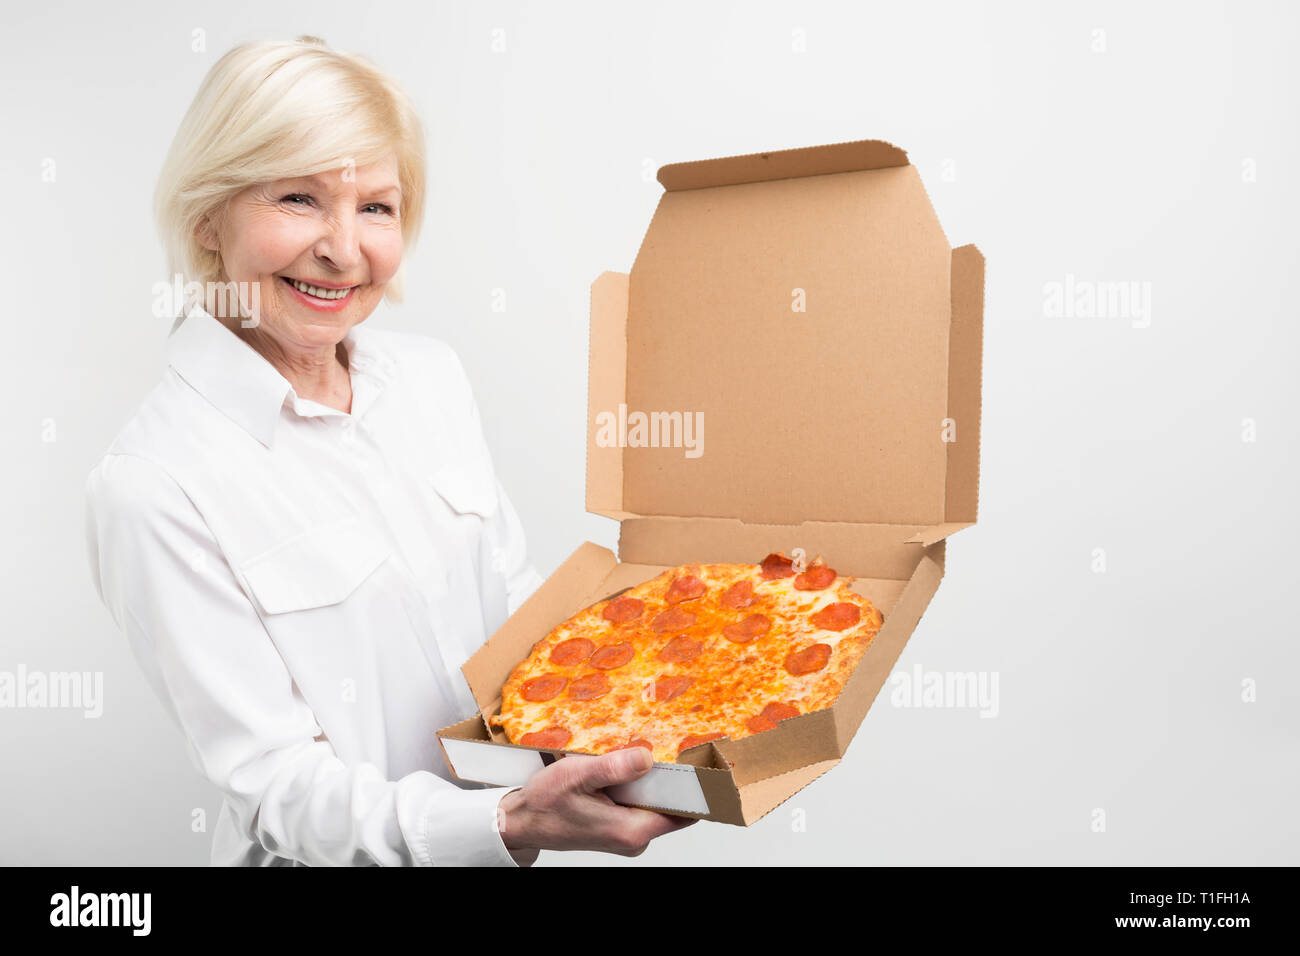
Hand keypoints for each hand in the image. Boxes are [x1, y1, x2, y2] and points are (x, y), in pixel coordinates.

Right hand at [497, 747, 695, 859]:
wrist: (523, 822)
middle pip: (672, 807)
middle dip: (671, 780)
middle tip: (667, 748)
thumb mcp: (576, 776)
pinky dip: (636, 789)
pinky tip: (621, 773)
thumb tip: (647, 758)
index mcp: (630, 830)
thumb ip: (613, 768)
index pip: (683, 813)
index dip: (696, 790)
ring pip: (655, 805)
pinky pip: (640, 806)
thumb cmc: (544, 803)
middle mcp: (633, 838)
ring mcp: (626, 836)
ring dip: (650, 783)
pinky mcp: (618, 830)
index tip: (703, 765)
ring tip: (636, 758)